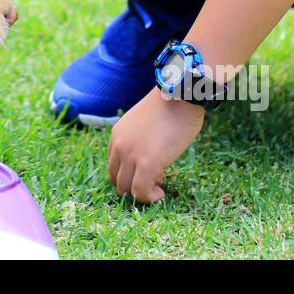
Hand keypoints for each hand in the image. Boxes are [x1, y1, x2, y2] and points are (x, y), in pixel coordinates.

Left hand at [107, 87, 204, 202]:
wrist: (179, 96)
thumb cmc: (170, 107)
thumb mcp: (145, 124)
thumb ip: (140, 141)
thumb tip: (151, 158)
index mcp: (117, 136)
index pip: (114, 166)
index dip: (130, 174)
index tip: (149, 172)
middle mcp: (119, 146)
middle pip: (116, 180)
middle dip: (134, 186)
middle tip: (155, 181)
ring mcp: (130, 155)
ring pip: (126, 189)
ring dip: (141, 193)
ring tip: (159, 187)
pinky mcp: (146, 164)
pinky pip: (140, 192)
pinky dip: (149, 198)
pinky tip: (161, 193)